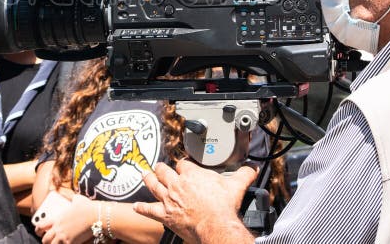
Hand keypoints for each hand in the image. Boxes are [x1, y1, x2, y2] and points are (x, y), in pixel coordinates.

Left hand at [35, 194, 95, 243]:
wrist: (96, 216)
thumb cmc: (87, 207)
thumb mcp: (77, 199)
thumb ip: (70, 198)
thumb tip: (69, 195)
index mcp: (57, 218)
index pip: (41, 226)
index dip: (38, 230)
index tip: (39, 231)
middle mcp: (58, 229)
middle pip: (45, 240)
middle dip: (46, 241)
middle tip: (48, 240)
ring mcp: (64, 237)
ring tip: (57, 242)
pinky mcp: (71, 243)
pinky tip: (67, 243)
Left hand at [134, 159, 256, 243]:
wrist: (215, 225)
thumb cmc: (223, 207)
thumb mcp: (236, 186)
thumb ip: (244, 174)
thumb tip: (252, 169)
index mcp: (191, 174)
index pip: (183, 164)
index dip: (183, 164)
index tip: (185, 166)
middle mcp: (177, 184)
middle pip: (164, 171)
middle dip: (162, 169)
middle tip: (160, 168)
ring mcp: (169, 199)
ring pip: (153, 185)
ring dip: (148, 179)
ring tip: (145, 175)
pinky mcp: (165, 214)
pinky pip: (149, 210)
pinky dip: (142, 208)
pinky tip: (136, 207)